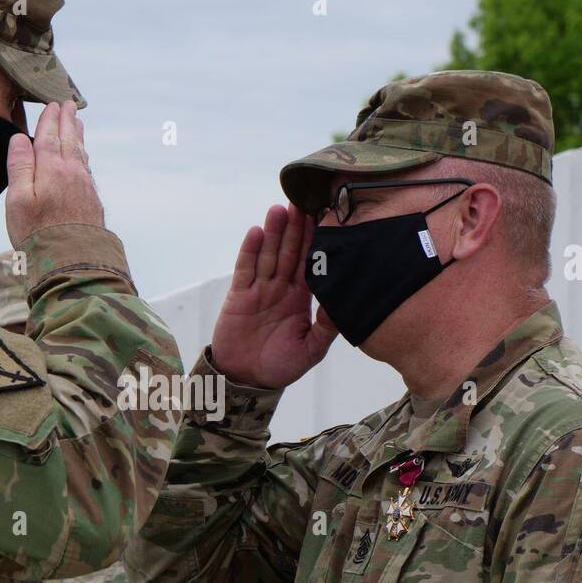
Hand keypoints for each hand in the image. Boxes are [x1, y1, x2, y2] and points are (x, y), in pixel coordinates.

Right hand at [5, 100, 104, 245]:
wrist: (73, 263)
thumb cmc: (38, 234)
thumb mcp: (18, 200)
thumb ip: (20, 167)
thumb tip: (20, 138)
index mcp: (51, 170)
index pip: (48, 138)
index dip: (49, 121)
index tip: (52, 106)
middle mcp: (72, 174)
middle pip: (69, 141)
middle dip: (67, 122)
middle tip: (68, 105)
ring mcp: (85, 188)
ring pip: (81, 154)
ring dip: (78, 136)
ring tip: (78, 123)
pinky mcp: (92, 203)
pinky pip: (86, 169)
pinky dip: (83, 156)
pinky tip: (83, 157)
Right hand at [211, 203, 337, 388]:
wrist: (247, 380)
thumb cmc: (281, 366)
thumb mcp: (312, 350)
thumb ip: (326, 326)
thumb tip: (342, 302)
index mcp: (301, 298)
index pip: (310, 263)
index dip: (316, 241)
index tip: (326, 218)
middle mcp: (282, 288)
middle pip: (289, 252)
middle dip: (296, 228)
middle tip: (303, 202)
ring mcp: (260, 289)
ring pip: (268, 255)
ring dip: (274, 232)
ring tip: (280, 209)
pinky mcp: (239, 295)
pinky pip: (245, 269)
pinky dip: (250, 251)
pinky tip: (255, 232)